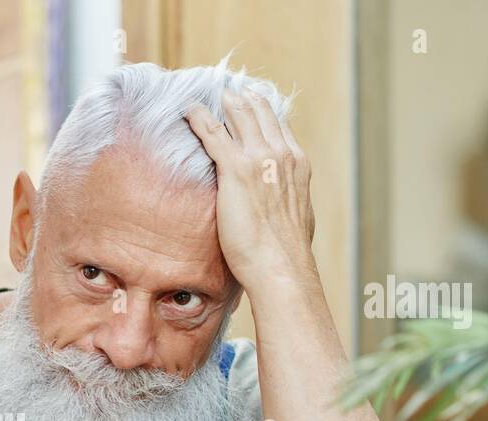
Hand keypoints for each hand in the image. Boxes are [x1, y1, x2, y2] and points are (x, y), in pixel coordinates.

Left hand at [186, 91, 316, 293]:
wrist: (280, 264)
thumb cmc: (286, 251)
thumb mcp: (298, 216)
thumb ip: (290, 200)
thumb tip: (287, 207)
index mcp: (296, 164)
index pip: (279, 126)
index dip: (264, 111)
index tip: (254, 101)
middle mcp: (280, 154)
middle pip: (259, 114)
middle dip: (243, 100)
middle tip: (229, 90)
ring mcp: (258, 158)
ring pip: (238, 117)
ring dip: (224, 103)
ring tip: (212, 94)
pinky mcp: (236, 169)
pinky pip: (213, 134)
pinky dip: (200, 119)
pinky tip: (189, 110)